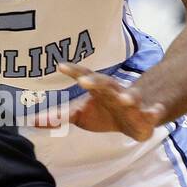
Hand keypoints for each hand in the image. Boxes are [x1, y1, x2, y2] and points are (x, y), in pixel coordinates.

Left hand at [36, 65, 166, 140]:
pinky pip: (152, 113)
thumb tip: (31, 121)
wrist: (137, 116)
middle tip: (83, 81)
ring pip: (130, 97)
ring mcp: (132, 103)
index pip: (84, 76)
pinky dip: (153, 112)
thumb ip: (59, 116)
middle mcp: (114, 92)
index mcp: (97, 90)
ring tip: (123, 100)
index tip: (60, 65)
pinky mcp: (147, 116)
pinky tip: (155, 112)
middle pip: (105, 83)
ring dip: (126, 97)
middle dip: (95, 81)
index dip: (73, 71)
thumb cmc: (104, 112)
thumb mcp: (80, 114)